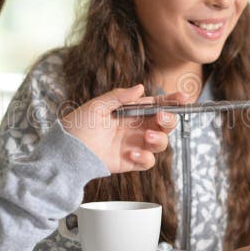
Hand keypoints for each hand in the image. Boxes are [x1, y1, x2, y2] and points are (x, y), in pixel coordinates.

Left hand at [61, 85, 181, 172]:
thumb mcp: (97, 106)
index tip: (183, 98)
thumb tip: (140, 88)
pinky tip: (130, 152)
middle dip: (169, 120)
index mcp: (130, 111)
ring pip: (161, 143)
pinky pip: (148, 162)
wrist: (65, 151)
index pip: (156, 104)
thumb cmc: (77, 125)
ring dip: (159, 139)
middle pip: (164, 124)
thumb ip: (119, 97)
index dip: (171, 101)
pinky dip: (145, 157)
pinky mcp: (130, 162)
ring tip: (146, 136)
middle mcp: (136, 128)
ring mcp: (134, 145)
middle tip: (161, 117)